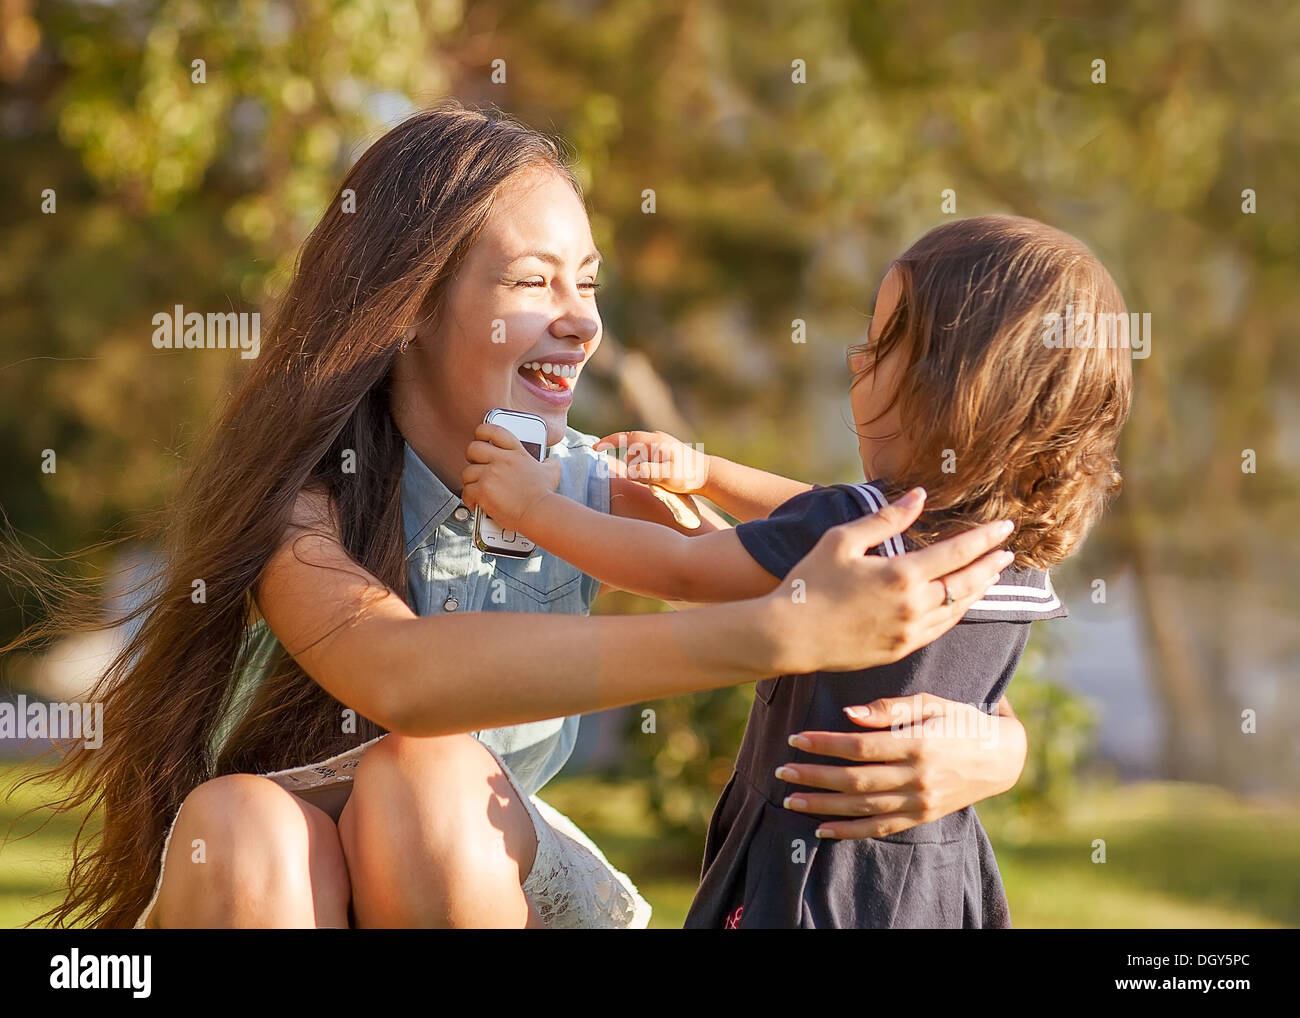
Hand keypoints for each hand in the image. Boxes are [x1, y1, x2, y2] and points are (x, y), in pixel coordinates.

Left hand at [462, 423, 562, 531]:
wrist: (539, 513)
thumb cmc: (544, 496)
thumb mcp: (550, 472)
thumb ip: (548, 463)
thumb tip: (549, 462)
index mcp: (516, 452)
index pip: (494, 430)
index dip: (482, 432)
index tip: (481, 440)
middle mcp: (502, 460)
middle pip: (473, 448)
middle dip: (471, 458)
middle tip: (477, 467)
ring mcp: (491, 474)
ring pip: (467, 472)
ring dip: (470, 482)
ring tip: (478, 490)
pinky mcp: (483, 490)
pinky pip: (466, 491)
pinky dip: (469, 498)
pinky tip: (477, 503)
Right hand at [593, 430, 709, 494]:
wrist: (707, 474)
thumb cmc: (688, 476)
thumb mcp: (668, 477)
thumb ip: (648, 473)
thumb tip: (628, 471)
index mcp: (655, 441)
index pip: (626, 438)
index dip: (609, 442)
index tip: (595, 448)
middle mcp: (656, 438)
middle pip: (631, 451)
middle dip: (632, 466)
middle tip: (650, 480)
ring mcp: (660, 443)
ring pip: (638, 456)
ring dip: (641, 469)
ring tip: (659, 480)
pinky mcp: (663, 450)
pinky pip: (646, 459)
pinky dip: (647, 468)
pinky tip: (661, 477)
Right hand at [765, 487, 1014, 674]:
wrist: (789, 636)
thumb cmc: (810, 582)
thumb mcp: (842, 541)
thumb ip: (885, 519)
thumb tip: (919, 497)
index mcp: (902, 574)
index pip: (958, 552)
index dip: (985, 538)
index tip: (1006, 526)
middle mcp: (914, 606)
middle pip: (967, 583)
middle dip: (990, 565)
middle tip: (1008, 552)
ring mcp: (909, 632)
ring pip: (957, 609)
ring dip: (978, 590)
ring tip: (990, 576)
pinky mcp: (899, 649)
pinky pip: (939, 629)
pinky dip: (956, 612)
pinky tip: (958, 603)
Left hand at [778, 693, 1027, 838]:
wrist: (1001, 757)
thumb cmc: (961, 720)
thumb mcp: (931, 703)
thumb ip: (889, 708)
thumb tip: (848, 714)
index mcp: (917, 743)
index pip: (860, 746)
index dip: (825, 744)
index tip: (796, 739)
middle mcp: (916, 777)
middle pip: (855, 780)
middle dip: (814, 776)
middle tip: (782, 771)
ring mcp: (919, 801)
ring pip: (862, 808)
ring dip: (823, 805)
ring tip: (791, 800)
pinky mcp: (921, 817)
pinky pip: (880, 829)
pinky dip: (849, 832)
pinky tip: (822, 830)